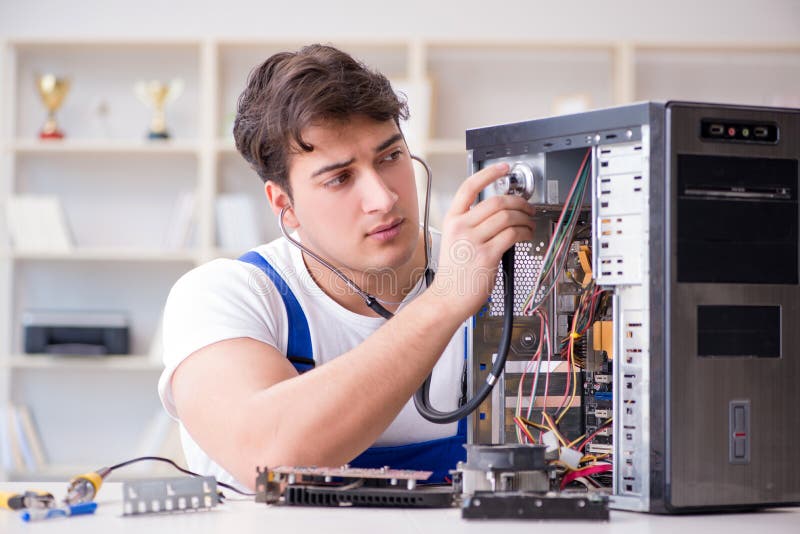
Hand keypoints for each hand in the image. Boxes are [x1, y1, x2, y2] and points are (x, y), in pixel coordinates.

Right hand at [429, 162, 534, 315]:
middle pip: (496, 201)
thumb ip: (471, 224)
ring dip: (524, 218)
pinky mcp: (487, 255)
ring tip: (529, 224)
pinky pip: (512, 234)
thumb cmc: (454, 273)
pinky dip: (525, 232)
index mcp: (452, 220)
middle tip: (527, 207)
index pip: (469, 187)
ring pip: (507, 217)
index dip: (489, 173)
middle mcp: (461, 227)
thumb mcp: (455, 241)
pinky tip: (526, 235)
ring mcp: (473, 241)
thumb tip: (500, 212)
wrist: (448, 297)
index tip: (503, 167)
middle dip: (518, 202)